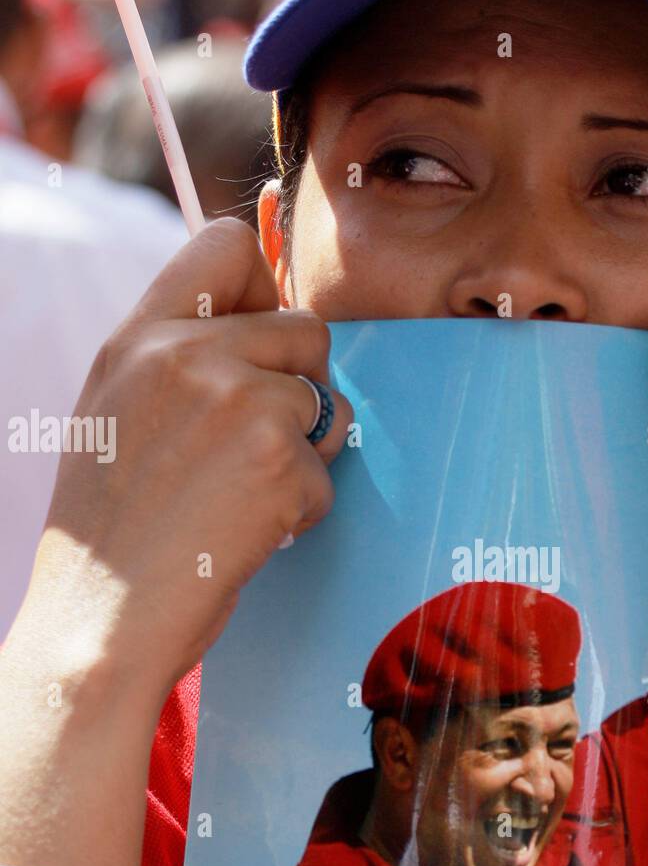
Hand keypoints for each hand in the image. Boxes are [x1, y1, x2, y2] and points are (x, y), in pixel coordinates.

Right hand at [31, 218, 352, 700]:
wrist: (102, 618)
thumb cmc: (114, 531)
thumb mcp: (117, 412)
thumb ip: (178, 360)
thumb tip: (261, 325)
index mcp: (139, 336)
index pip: (227, 247)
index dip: (265, 288)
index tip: (264, 342)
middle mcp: (188, 353)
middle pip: (306, 328)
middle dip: (303, 387)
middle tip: (264, 445)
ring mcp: (237, 399)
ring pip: (328, 400)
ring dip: (309, 451)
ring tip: (247, 494)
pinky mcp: (278, 455)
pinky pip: (327, 468)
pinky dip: (303, 508)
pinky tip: (249, 532)